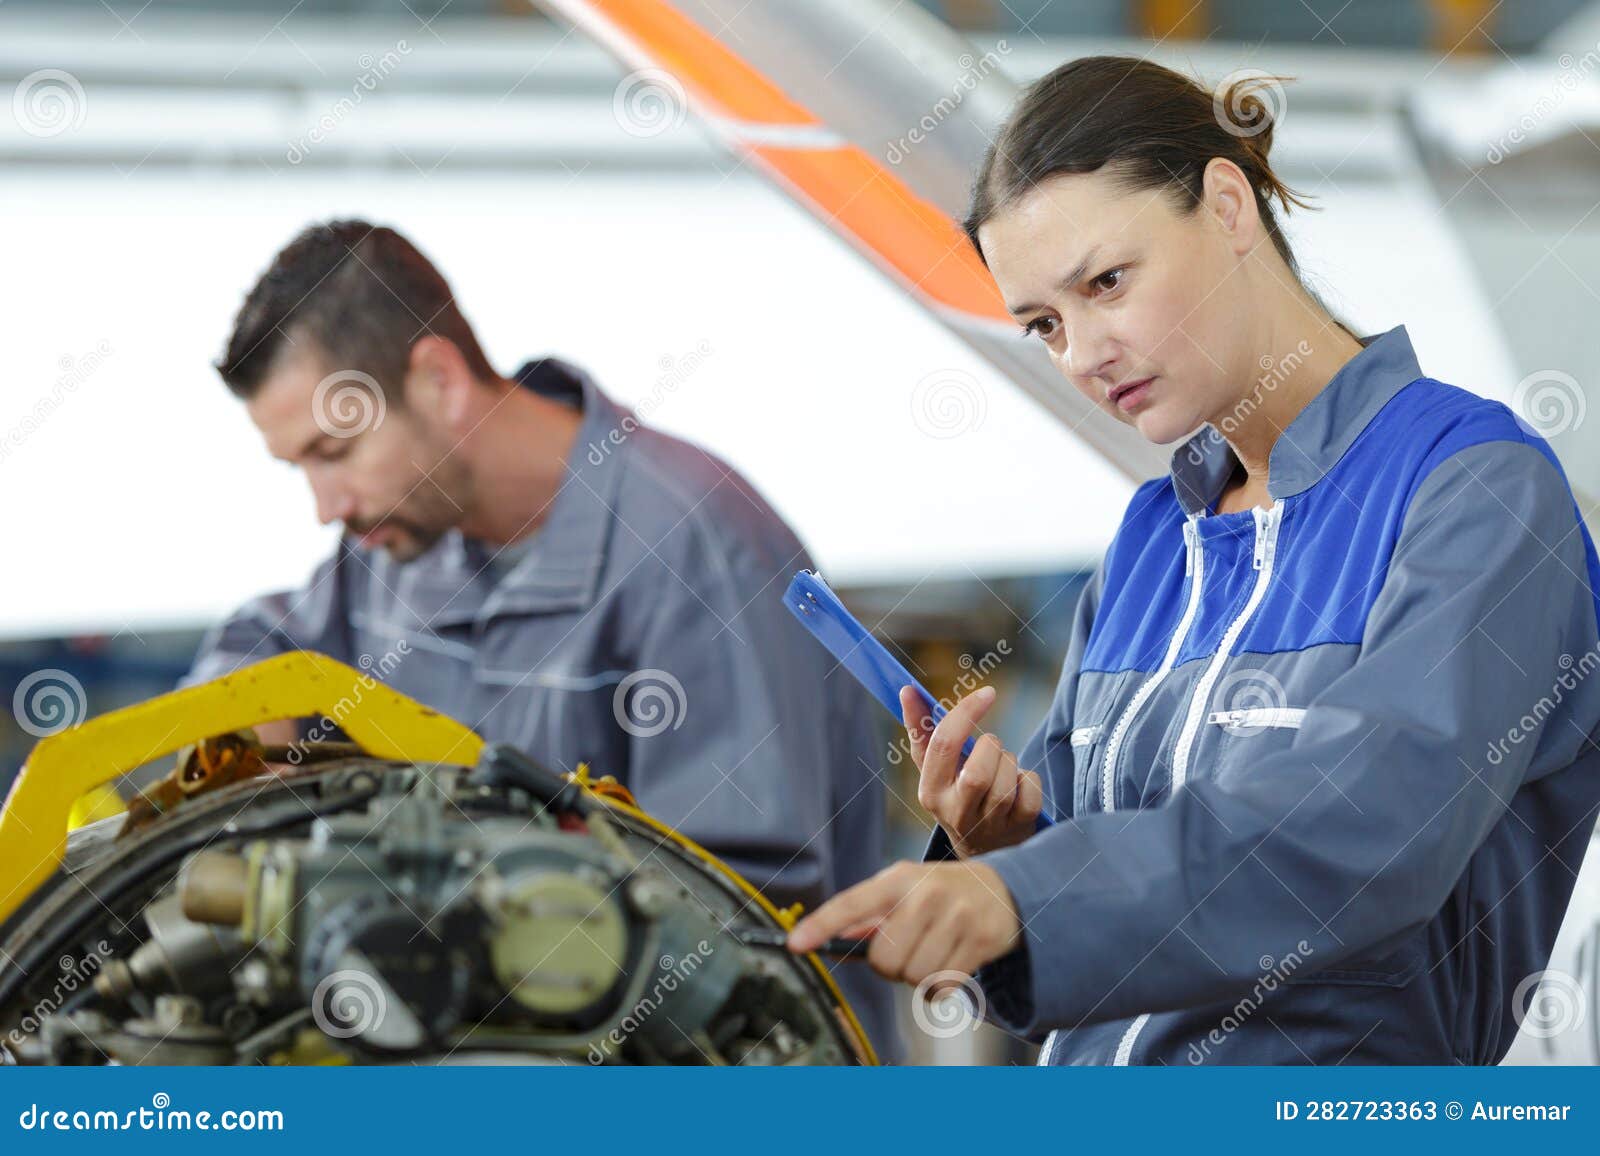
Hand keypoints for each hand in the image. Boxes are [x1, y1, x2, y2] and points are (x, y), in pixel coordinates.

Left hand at [787, 860, 1021, 986]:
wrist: (1003, 891)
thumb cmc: (940, 894)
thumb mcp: (903, 891)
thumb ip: (867, 919)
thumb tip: (828, 944)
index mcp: (898, 879)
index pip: (851, 903)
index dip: (820, 925)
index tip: (795, 944)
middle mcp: (926, 893)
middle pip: (884, 958)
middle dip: (889, 966)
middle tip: (905, 951)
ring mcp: (956, 916)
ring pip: (914, 976)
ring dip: (917, 978)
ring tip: (931, 954)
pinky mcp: (980, 941)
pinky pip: (942, 988)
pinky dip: (939, 988)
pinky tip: (949, 965)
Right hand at [901, 685, 1041, 856]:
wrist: (981, 848)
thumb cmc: (955, 793)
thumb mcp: (933, 768)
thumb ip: (921, 729)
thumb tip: (907, 690)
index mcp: (930, 792)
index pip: (943, 746)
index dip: (966, 713)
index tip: (988, 693)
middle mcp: (956, 812)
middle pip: (978, 772)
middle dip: (992, 748)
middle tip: (992, 747)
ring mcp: (989, 824)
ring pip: (1006, 781)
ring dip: (1009, 762)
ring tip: (1002, 769)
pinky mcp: (1018, 828)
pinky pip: (1030, 791)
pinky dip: (1028, 779)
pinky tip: (1018, 786)